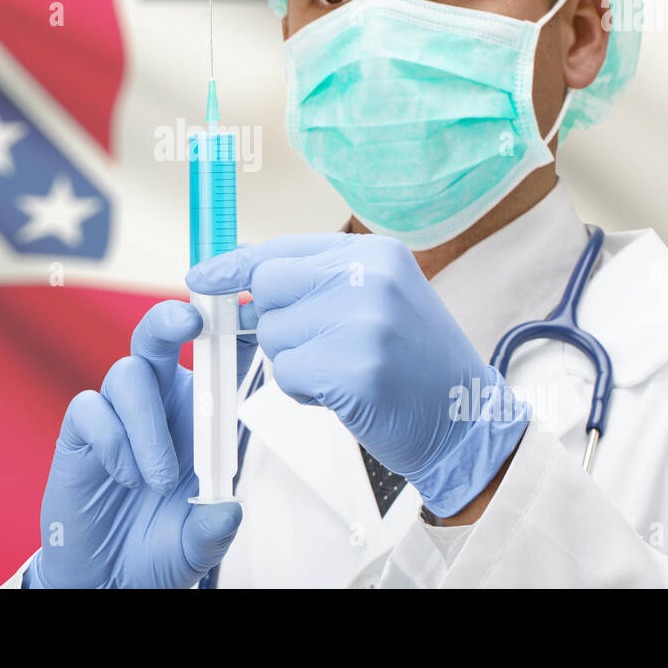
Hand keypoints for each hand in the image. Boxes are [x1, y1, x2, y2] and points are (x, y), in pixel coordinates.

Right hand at [27, 299, 256, 587]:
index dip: (228, 326)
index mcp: (198, 411)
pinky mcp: (82, 430)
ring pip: (128, 373)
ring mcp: (118, 412)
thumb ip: (213, 529)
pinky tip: (124, 476)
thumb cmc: (158, 546)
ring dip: (148, 426)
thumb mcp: (198, 546)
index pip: (216, 356)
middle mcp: (159, 401)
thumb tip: (228, 510)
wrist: (108, 576)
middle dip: (174, 318)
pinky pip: (91, 408)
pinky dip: (112, 441)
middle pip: (160, 334)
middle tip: (189, 323)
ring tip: (156, 481)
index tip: (244, 310)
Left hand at [186, 233, 528, 517]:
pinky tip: (343, 394)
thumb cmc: (412, 364)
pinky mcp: (356, 369)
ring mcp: (365, 321)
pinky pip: (288, 374)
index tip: (200, 277)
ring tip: (343, 370)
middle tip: (319, 345)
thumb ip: (315, 283)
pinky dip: (304, 392)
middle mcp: (370, 277)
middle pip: (269, 287)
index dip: (236, 264)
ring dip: (295, 362)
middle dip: (277, 322)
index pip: (283, 247)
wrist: (466, 421)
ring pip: (274, 334)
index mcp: (374, 253)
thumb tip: (238, 279)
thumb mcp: (375, 301)